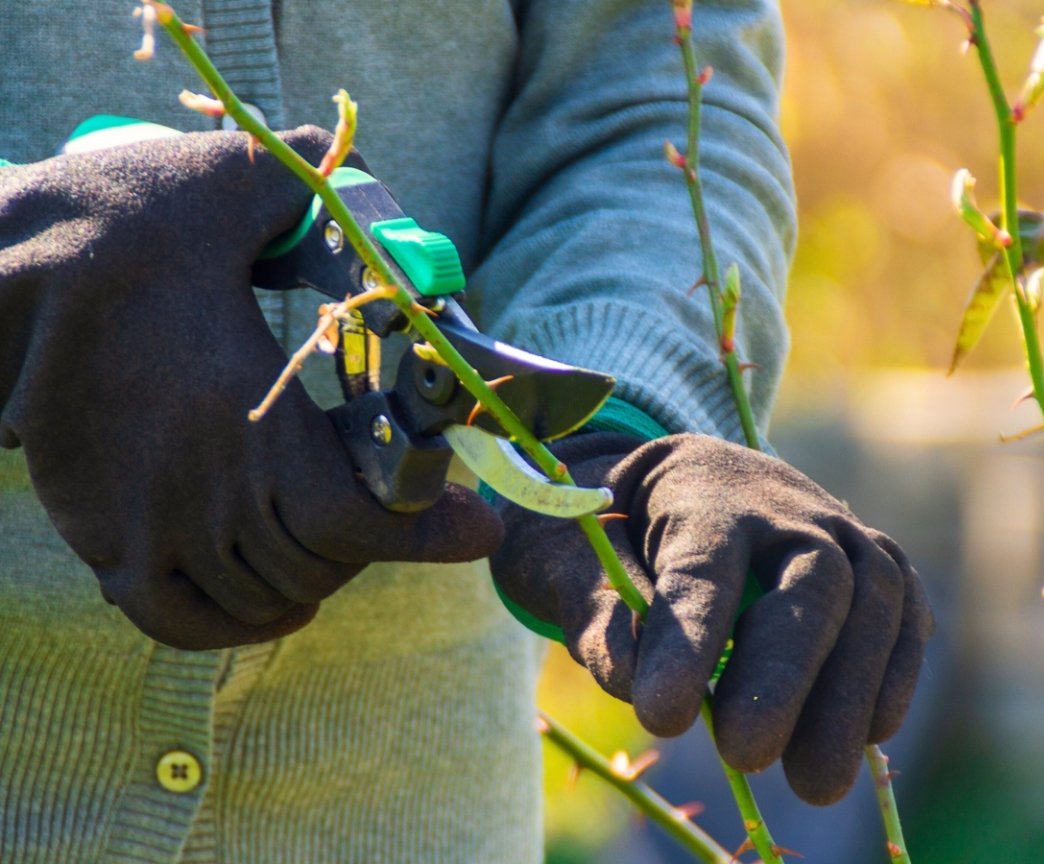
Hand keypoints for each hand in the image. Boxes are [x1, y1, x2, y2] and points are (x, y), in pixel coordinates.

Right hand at [0, 128, 502, 649]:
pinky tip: (278, 600)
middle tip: (397, 503)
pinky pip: (179, 622)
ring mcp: (148, 524)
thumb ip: (305, 183)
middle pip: (322, 564)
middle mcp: (201, 488)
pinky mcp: (104, 540)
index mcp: (246, 414)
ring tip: (340, 540)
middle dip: (374, 540)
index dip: (428, 530)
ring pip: (263, 599)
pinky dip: (237, 624)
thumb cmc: (111, 228)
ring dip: (316, 578)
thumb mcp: (218, 187)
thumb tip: (352, 164)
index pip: (357, 519)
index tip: (477, 529)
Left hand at [490, 432, 933, 804]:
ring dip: (851, 693)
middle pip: (813, 580)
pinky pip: (905, 611)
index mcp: (699, 489)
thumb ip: (592, 609)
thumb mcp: (565, 554)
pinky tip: (869, 734)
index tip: (661, 719)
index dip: (689, 642)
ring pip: (874, 597)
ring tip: (816, 780)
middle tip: (746, 758)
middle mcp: (784, 500)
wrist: (667, 484)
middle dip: (787, 677)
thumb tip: (633, 681)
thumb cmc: (609, 531)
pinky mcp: (876, 561)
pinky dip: (894, 673)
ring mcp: (841, 526)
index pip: (705, 566)